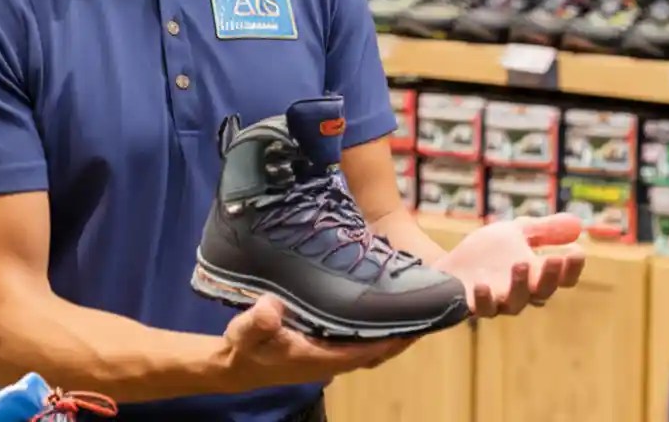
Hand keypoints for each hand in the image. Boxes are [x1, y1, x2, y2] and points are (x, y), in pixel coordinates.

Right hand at [217, 295, 414, 392]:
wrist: (237, 364)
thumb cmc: (244, 348)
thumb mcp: (244, 332)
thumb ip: (257, 322)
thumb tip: (272, 308)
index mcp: (321, 358)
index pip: (368, 350)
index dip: (394, 339)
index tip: (417, 321)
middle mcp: (333, 359)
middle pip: (380, 349)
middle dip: (404, 333)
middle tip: (431, 307)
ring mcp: (332, 354)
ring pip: (374, 344)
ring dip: (394, 329)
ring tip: (418, 303)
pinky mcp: (328, 347)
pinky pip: (362, 338)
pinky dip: (378, 326)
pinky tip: (387, 306)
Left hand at [433, 214, 585, 317]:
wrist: (449, 267)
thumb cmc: (486, 253)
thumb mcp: (516, 233)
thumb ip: (544, 230)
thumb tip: (578, 224)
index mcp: (535, 277)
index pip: (562, 279)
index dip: (571, 269)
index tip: (577, 251)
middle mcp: (520, 294)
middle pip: (542, 292)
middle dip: (551, 276)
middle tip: (555, 257)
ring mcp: (496, 302)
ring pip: (515, 303)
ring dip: (520, 284)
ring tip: (520, 263)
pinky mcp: (471, 305)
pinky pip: (480, 308)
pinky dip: (483, 299)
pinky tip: (482, 284)